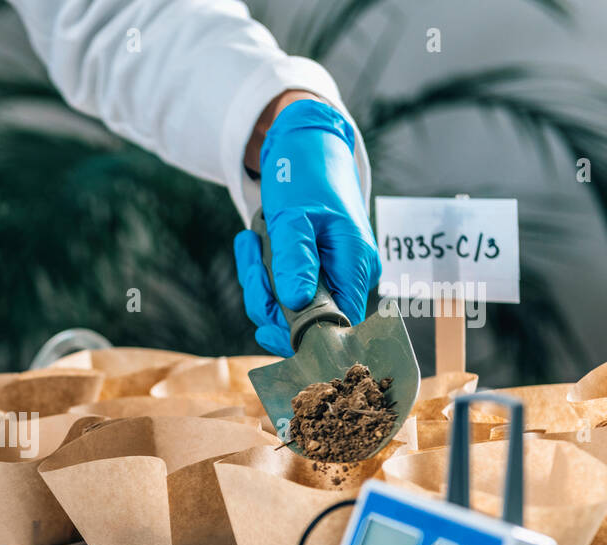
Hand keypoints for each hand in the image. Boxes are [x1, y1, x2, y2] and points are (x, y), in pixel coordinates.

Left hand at [233, 98, 380, 356]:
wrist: (305, 146)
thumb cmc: (304, 177)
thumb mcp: (292, 218)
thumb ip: (295, 261)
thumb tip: (296, 304)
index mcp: (356, 264)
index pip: (336, 323)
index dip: (300, 334)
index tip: (264, 327)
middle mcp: (350, 274)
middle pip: (305, 318)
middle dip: (268, 299)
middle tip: (251, 264)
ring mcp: (332, 272)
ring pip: (287, 305)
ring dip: (259, 281)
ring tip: (251, 241)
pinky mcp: (313, 268)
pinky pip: (282, 287)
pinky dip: (262, 272)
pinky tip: (254, 241)